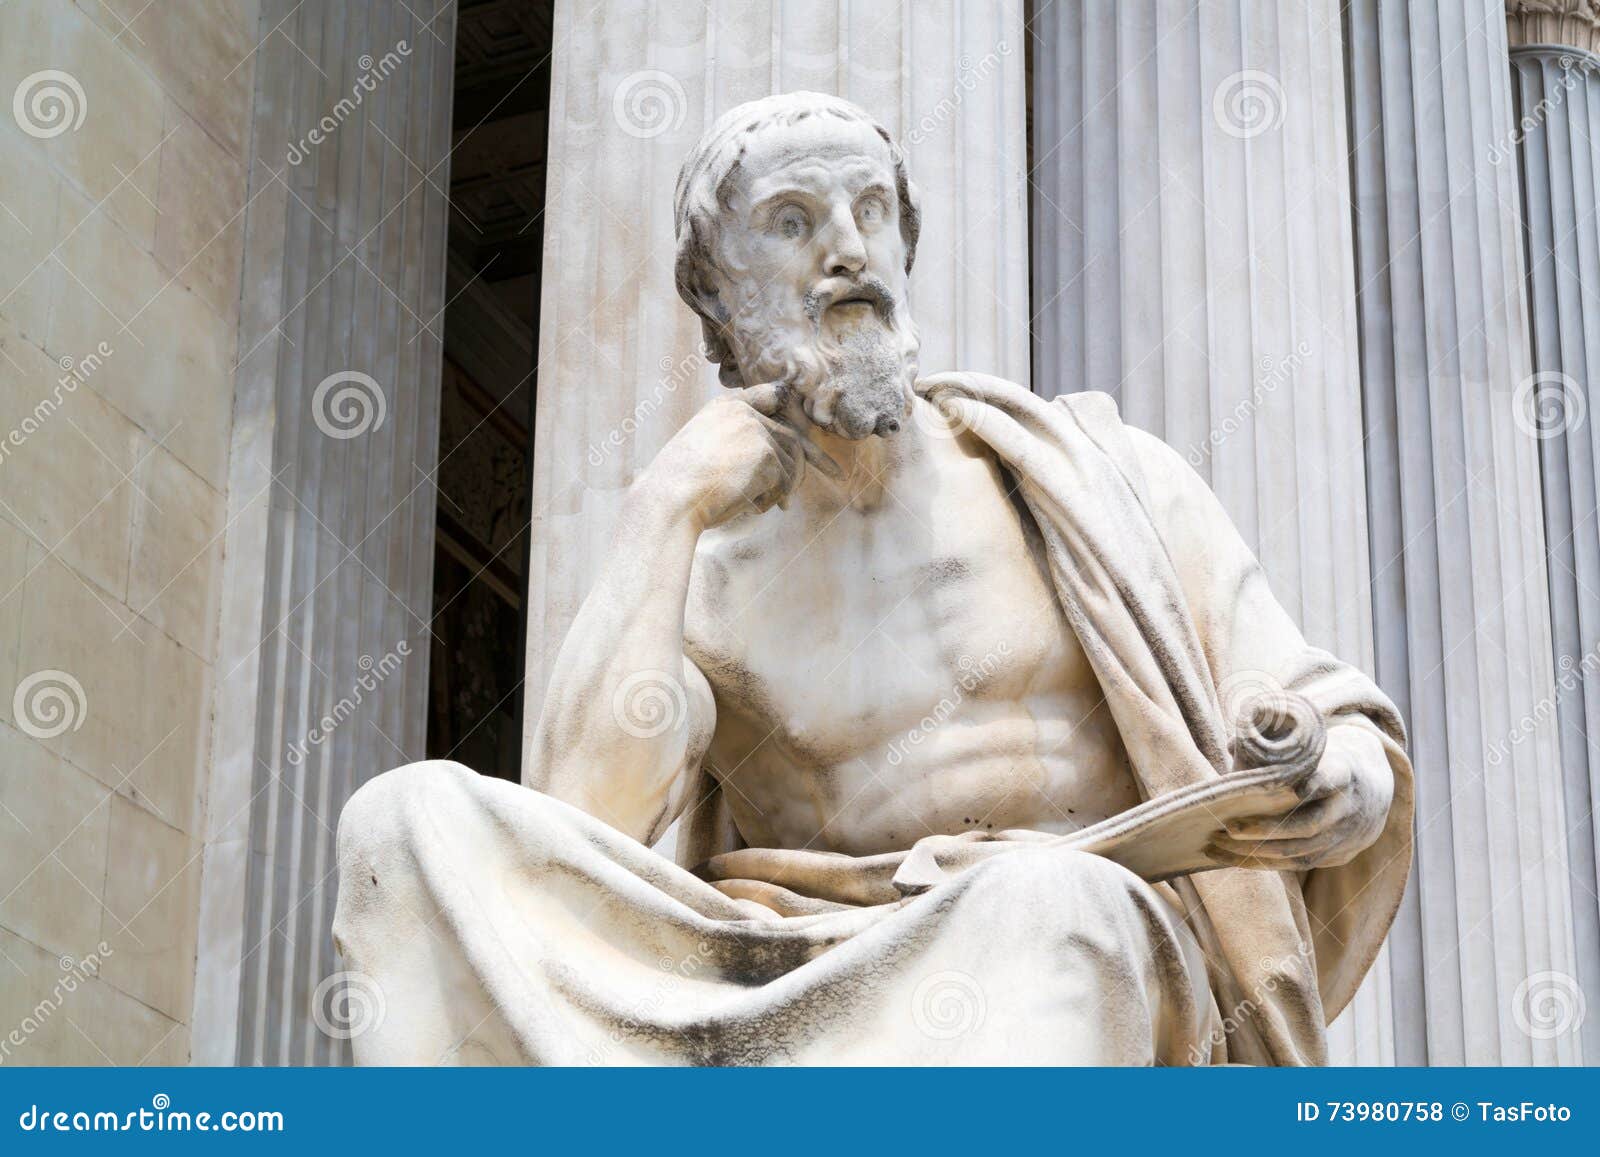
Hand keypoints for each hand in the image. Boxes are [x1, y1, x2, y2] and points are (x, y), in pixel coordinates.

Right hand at [637, 385, 840, 530]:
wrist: (670, 500)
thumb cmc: (679, 489)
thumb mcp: (704, 457)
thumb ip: (737, 450)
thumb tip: (777, 472)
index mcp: (723, 408)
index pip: (769, 396)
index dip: (790, 410)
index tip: (809, 414)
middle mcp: (743, 412)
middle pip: (790, 436)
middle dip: (813, 459)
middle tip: (839, 474)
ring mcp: (756, 429)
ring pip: (791, 462)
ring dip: (783, 489)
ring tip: (763, 505)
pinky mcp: (766, 452)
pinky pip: (784, 481)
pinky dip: (771, 499)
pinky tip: (750, 506)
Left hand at [1211, 725, 1392, 870]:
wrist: (1371, 793)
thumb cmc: (1325, 765)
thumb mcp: (1314, 750)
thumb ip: (1277, 750)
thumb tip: (1233, 746)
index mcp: (1343, 773)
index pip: (1329, 779)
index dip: (1309, 786)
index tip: (1285, 788)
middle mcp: (1347, 809)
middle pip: (1307, 825)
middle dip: (1265, 829)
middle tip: (1228, 826)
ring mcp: (1344, 837)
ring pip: (1299, 852)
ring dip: (1254, 852)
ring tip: (1217, 845)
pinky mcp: (1337, 856)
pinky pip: (1297, 865)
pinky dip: (1263, 863)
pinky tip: (1232, 858)